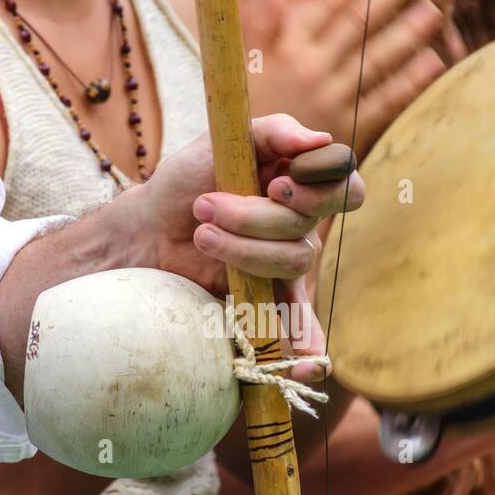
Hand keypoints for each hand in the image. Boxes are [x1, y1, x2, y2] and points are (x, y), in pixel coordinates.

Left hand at [130, 114, 364, 378]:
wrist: (148, 228)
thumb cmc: (187, 180)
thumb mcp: (223, 141)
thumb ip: (273, 131)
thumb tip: (318, 139)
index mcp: (301, 181)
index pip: (345, 186)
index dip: (319, 187)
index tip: (276, 183)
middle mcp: (303, 223)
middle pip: (306, 227)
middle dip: (254, 218)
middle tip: (206, 206)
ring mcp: (288, 262)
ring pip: (292, 261)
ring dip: (239, 248)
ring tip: (200, 234)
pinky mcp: (270, 296)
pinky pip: (301, 323)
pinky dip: (307, 342)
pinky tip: (305, 363)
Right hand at [242, 0, 445, 154]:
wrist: (251, 165)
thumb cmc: (251, 109)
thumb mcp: (245, 67)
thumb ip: (263, 29)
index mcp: (287, 49)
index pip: (327, 3)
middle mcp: (311, 70)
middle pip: (359, 23)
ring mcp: (331, 100)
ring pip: (378, 58)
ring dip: (409, 31)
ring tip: (434, 10)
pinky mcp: (347, 130)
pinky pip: (385, 100)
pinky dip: (410, 80)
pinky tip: (433, 60)